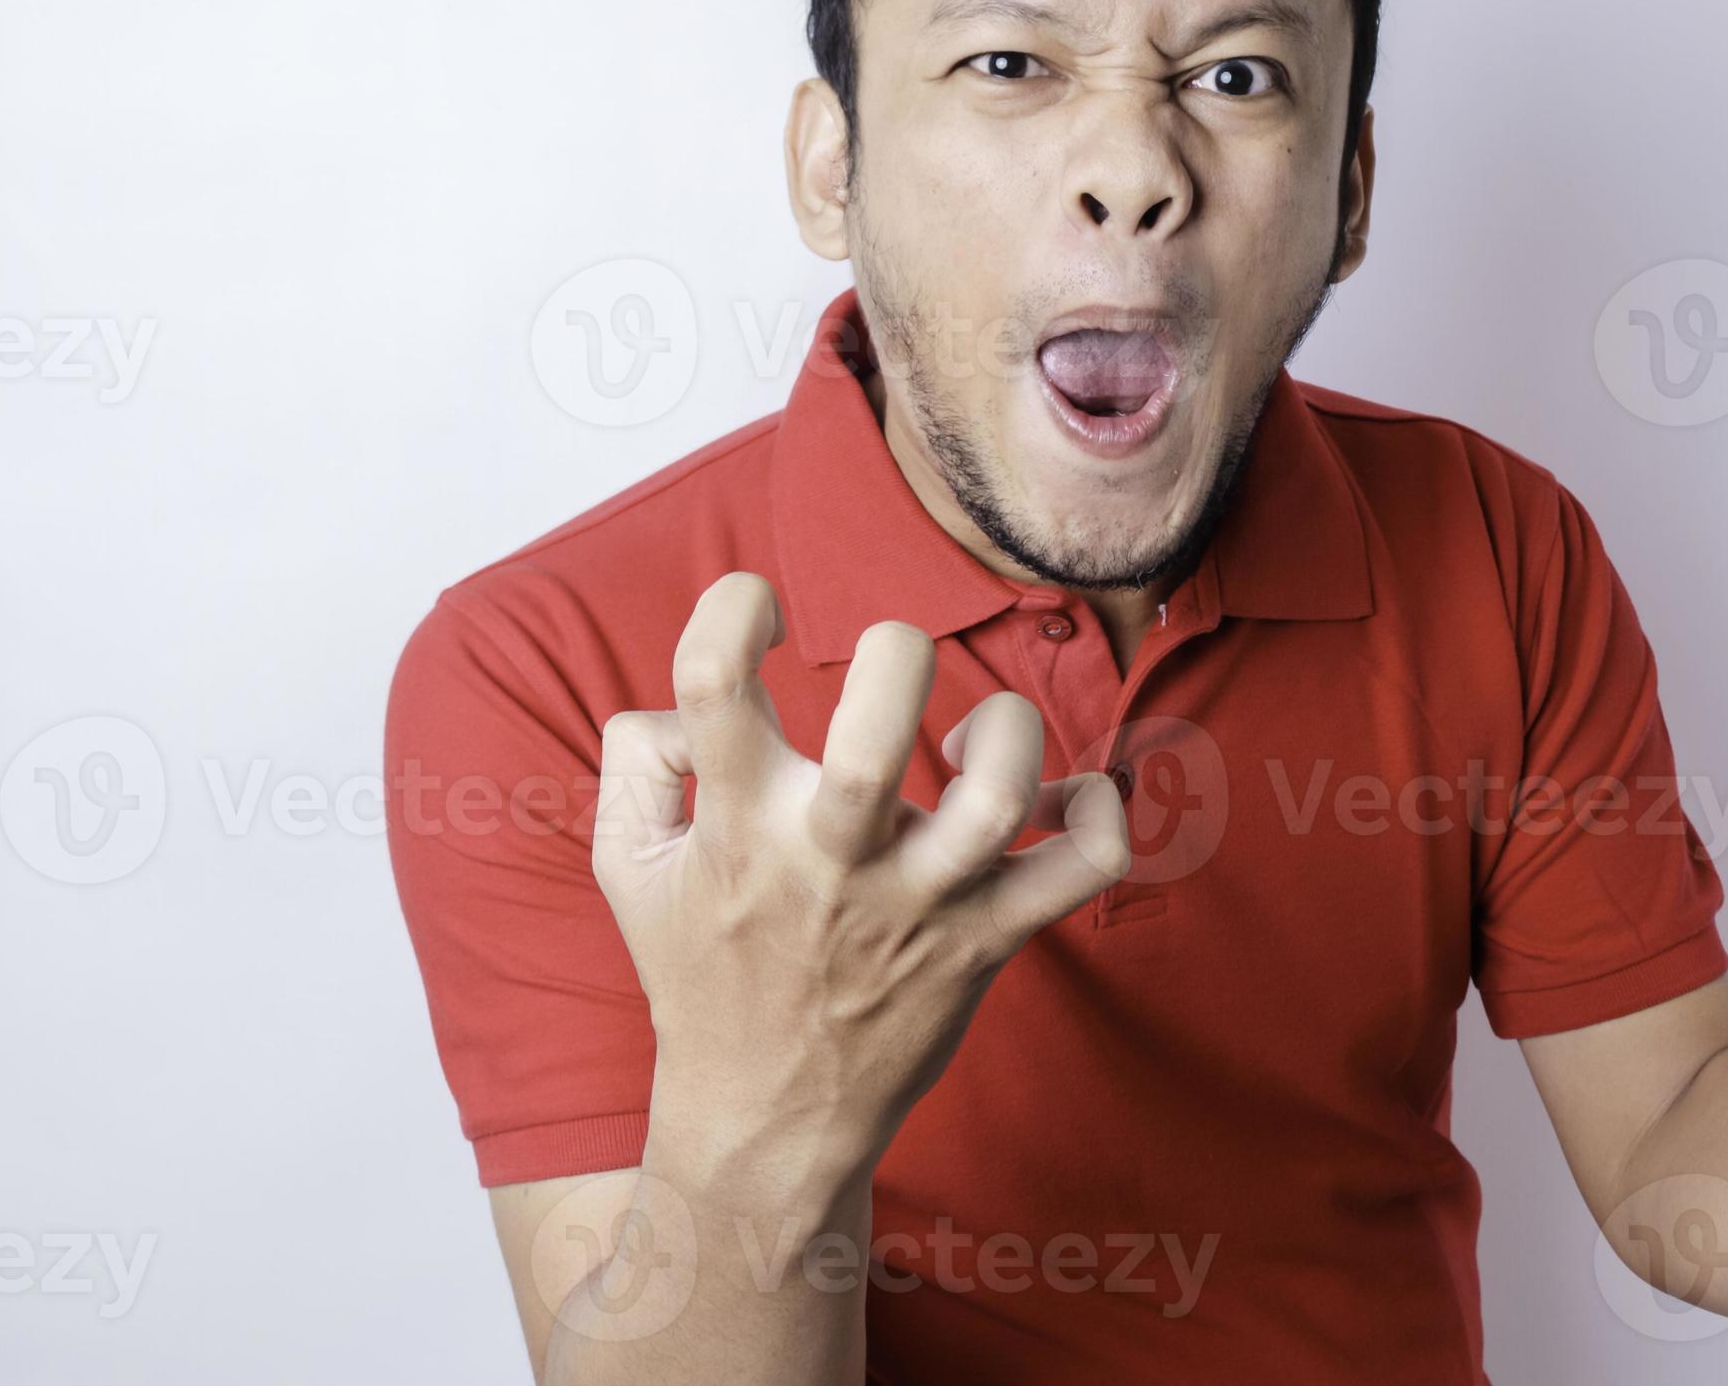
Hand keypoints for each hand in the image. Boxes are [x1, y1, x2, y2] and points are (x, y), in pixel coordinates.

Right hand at [590, 572, 1131, 1198]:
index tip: (756, 610)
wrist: (768, 1117)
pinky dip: (1099, 812)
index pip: (709, 685)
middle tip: (890, 661)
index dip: (731, 610)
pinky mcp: (987, 940)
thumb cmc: (704, 970)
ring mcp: (920, 904)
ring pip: (996, 800)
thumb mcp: (628, 869)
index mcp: (736, 826)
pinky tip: (1066, 795)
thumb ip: (635, 761)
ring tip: (971, 738)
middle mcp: (832, 861)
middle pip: (872, 741)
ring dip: (1006, 732)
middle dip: (894, 660)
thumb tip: (683, 700)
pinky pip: (1081, 868)